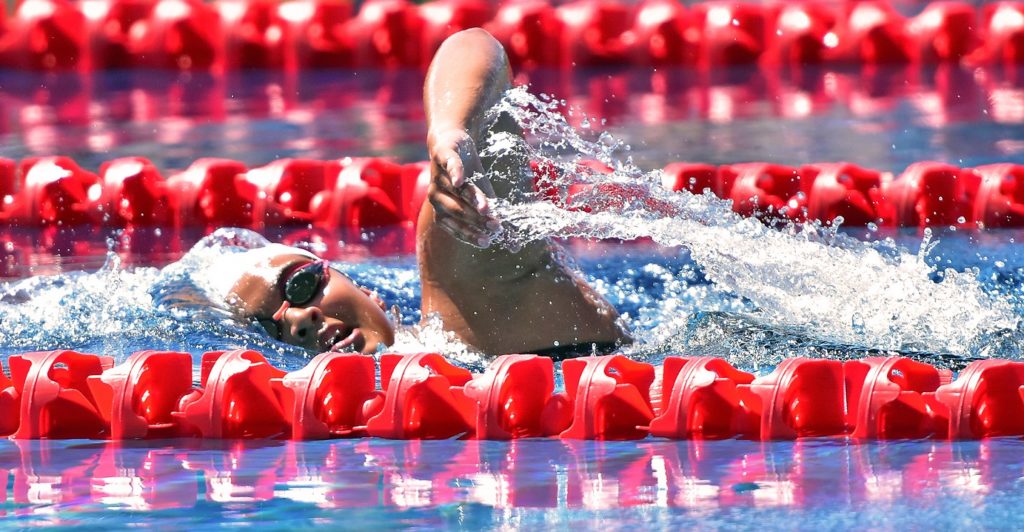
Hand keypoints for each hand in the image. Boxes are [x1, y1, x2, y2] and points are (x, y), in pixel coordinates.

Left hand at [427, 128, 499, 246]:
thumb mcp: (483, 201)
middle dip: (477, 219)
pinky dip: (455, 173)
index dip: (471, 234)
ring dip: (472, 199)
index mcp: (443, 211)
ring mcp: (439, 176)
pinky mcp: (443, 156)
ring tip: (487, 209)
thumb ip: (495, 222)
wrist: (453, 144)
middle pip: (458, 210)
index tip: (487, 241)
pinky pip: (449, 166)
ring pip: (458, 191)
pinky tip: (461, 181)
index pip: (456, 227)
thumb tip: (516, 248)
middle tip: (496, 226)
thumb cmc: (469, 179)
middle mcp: (437, 196)